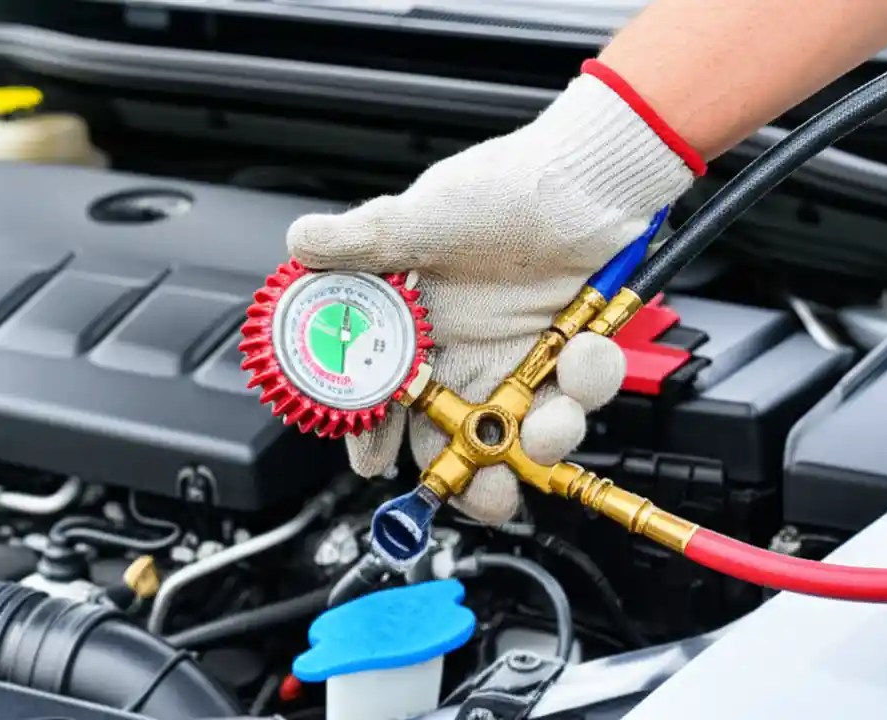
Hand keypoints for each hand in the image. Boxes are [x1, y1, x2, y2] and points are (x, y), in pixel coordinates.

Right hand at [286, 71, 696, 524]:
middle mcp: (471, 351)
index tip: (375, 465)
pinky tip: (581, 350)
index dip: (376, 437)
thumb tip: (300, 244)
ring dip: (543, 439)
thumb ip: (361, 242)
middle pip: (459, 436)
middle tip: (484, 490)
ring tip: (549, 422)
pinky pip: (581, 391)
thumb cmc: (503, 186)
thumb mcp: (422, 216)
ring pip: (527, 430)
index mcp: (423, 328)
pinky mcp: (573, 352)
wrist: (585, 169)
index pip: (387, 399)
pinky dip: (586, 382)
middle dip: (472, 477)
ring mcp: (524, 356)